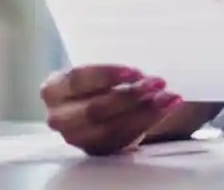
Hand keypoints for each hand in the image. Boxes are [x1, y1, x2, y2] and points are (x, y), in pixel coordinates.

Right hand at [39, 65, 183, 155]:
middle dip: (130, 96)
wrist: (93, 106)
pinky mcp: (96, 151)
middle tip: (158, 83)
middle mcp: (59, 117)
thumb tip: (142, 73)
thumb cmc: (95, 83)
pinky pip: (124, 139)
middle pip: (95, 109)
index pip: (77, 80)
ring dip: (145, 112)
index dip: (106, 75)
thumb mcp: (95, 72)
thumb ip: (112, 73)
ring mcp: (77, 138)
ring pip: (112, 128)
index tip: (134, 71)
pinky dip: (149, 122)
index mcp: (54, 89)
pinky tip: (167, 108)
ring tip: (169, 97)